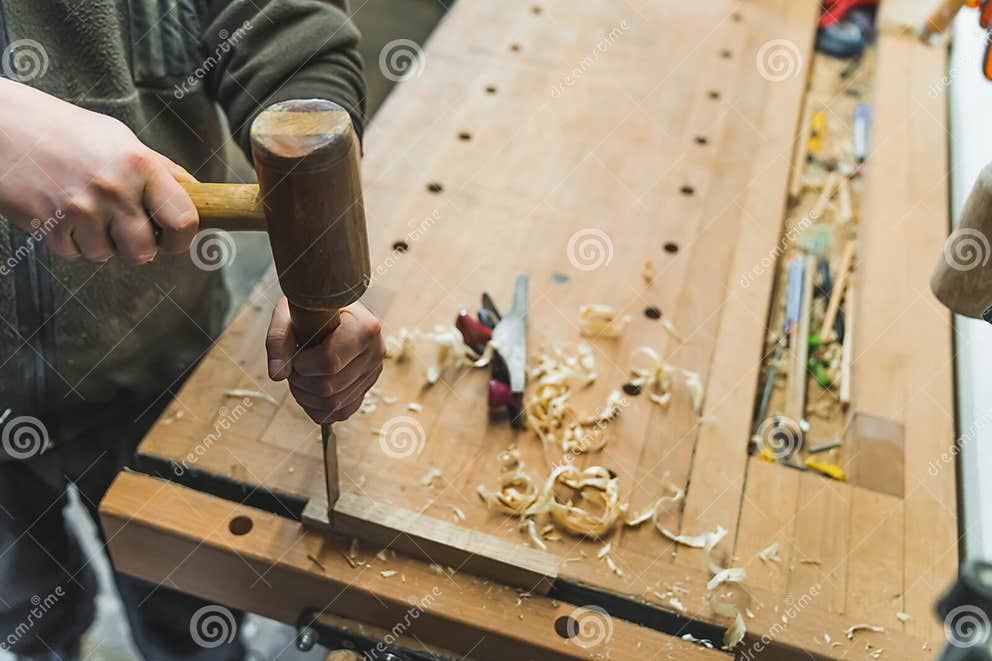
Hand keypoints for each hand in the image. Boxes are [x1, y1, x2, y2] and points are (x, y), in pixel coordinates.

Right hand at [0, 78, 198, 263]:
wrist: (1, 125)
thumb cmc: (64, 131)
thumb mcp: (119, 139)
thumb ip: (159, 169)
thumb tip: (197, 195)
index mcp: (139, 164)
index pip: (183, 220)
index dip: (183, 238)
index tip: (175, 238)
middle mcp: (113, 188)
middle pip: (145, 251)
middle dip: (138, 248)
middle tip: (127, 230)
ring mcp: (80, 209)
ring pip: (106, 255)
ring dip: (99, 242)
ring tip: (84, 209)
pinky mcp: (49, 226)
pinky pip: (74, 254)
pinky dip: (70, 240)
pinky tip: (60, 211)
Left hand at [266, 298, 384, 422]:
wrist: (333, 309)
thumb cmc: (312, 308)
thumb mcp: (291, 313)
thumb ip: (278, 340)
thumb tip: (277, 375)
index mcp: (364, 328)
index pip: (329, 362)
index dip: (302, 365)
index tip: (295, 354)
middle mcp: (376, 352)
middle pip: (329, 387)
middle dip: (300, 382)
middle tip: (294, 367)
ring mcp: (374, 371)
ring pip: (334, 405)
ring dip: (306, 397)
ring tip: (300, 377)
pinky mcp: (368, 386)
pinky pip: (342, 412)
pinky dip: (319, 409)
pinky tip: (309, 391)